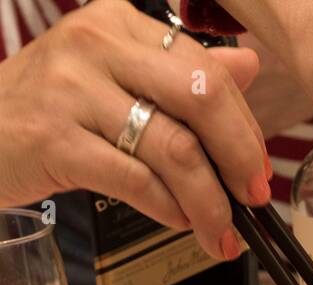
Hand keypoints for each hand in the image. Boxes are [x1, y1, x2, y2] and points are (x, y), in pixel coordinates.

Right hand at [0, 0, 270, 259]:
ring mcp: (71, 90)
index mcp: (120, 24)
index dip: (246, 126)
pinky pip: (137, 179)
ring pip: (174, 148)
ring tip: (222, 232)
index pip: (208, 71)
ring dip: (210, 202)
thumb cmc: (55, 109)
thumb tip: (249, 65)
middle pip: (202, 100)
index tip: (258, 168)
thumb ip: (182, 72)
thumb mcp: (117, 79)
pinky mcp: (53, 138)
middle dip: (240, 157)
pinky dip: (170, 209)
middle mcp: (96, 45)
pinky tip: (180, 222)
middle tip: (254, 198)